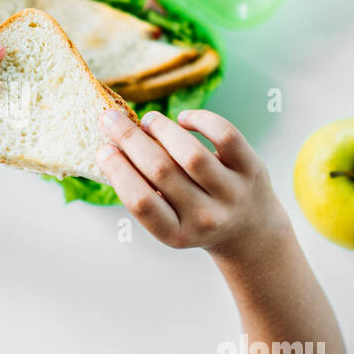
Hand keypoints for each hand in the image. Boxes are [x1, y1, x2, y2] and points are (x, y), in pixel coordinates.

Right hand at [96, 108, 287, 257]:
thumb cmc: (195, 217)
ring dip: (162, 129)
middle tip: (109, 118)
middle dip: (129, 140)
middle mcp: (206, 217)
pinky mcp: (252, 169)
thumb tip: (111, 143)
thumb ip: (144, 190)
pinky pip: (225, 136)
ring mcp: (232, 193)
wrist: (249, 230)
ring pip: (191, 154)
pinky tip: (184, 119)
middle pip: (161, 171)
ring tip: (148, 120)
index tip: (101, 148)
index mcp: (177, 235)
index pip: (141, 202)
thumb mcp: (169, 220)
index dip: (118, 171)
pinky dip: (201, 120)